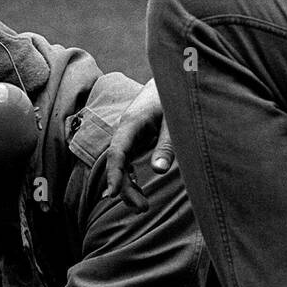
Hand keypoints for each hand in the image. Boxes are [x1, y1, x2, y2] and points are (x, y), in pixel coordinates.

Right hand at [102, 78, 174, 212]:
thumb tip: (158, 171)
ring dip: (128, 185)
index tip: (112, 194)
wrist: (172, 77)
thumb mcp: (174, 121)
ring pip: (121, 164)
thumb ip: (167, 145)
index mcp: (131, 123)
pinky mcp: (136, 138)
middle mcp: (125, 130)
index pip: (116, 153)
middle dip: (124, 187)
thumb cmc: (174, 96)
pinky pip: (127, 160)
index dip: (114, 174)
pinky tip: (137, 191)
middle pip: (117, 163)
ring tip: (142, 207)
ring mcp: (129, 135)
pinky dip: (130, 177)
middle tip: (142, 208)